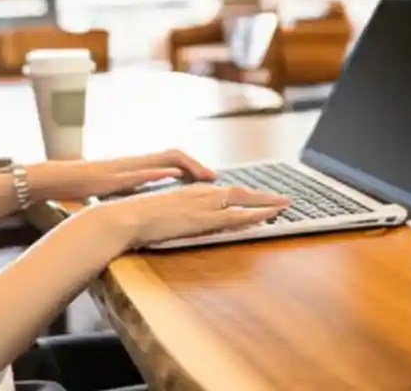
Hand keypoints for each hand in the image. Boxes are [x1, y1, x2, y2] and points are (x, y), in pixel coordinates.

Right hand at [28, 149, 216, 201]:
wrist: (59, 179)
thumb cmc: (85, 186)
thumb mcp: (116, 189)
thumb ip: (134, 191)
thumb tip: (150, 202)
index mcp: (138, 166)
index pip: (171, 160)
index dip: (191, 168)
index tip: (208, 178)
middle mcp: (137, 163)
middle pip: (174, 156)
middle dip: (196, 165)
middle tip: (214, 178)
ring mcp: (128, 167)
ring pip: (164, 159)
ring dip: (186, 165)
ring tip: (204, 176)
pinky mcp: (117, 175)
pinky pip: (143, 171)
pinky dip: (160, 172)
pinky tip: (174, 175)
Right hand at [93, 184, 289, 248]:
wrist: (125, 217)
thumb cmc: (137, 218)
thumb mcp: (163, 213)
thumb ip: (179, 213)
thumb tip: (187, 220)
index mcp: (192, 191)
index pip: (226, 191)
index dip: (246, 195)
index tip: (261, 198)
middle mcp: (201, 194)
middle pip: (241, 192)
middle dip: (264, 196)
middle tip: (284, 199)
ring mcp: (203, 205)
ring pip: (244, 201)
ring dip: (267, 203)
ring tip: (285, 206)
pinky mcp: (203, 218)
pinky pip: (236, 216)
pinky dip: (256, 215)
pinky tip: (269, 217)